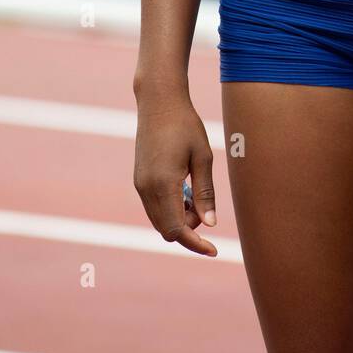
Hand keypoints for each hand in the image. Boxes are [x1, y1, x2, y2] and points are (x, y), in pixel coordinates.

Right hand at [133, 88, 217, 256]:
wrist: (159, 102)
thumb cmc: (186, 125)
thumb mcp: (203, 157)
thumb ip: (205, 193)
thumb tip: (210, 224)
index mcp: (163, 184)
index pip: (176, 229)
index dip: (195, 244)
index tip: (213, 251)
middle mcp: (146, 188)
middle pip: (166, 229)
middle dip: (189, 229)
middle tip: (205, 207)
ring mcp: (139, 184)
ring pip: (159, 220)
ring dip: (179, 218)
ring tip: (195, 194)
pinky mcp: (139, 180)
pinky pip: (153, 207)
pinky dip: (170, 208)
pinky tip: (184, 189)